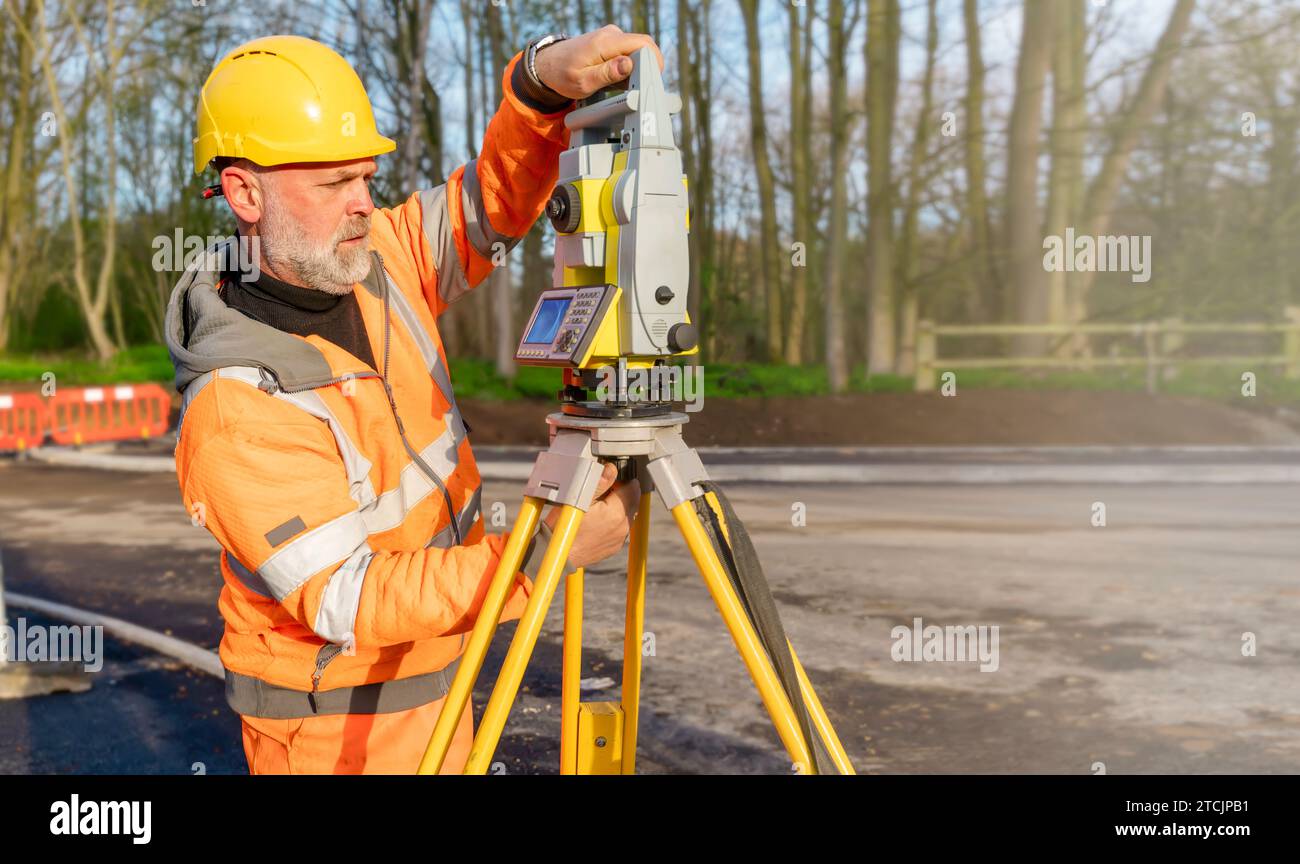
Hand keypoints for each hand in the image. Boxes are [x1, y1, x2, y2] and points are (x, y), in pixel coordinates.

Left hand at [534, 24, 665, 100]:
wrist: (547, 65)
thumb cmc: (562, 75)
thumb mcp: (583, 82)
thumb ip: (607, 74)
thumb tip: (628, 65)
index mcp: (605, 43)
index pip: (643, 44)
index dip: (655, 62)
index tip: (653, 81)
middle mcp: (611, 35)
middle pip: (643, 47)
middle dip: (648, 68)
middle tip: (642, 88)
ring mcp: (611, 37)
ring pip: (637, 52)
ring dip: (637, 70)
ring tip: (625, 87)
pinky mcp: (610, 43)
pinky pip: (628, 53)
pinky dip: (629, 69)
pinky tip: (619, 82)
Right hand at [544, 462, 640, 568]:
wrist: (559, 554)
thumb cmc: (563, 527)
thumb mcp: (578, 497)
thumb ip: (599, 482)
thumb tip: (611, 469)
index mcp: (616, 513)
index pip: (633, 488)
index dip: (623, 479)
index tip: (610, 479)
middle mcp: (623, 527)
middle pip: (633, 501)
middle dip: (622, 492)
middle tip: (602, 490)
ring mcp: (620, 538)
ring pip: (628, 514)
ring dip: (618, 506)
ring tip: (598, 505)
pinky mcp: (615, 546)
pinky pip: (621, 527)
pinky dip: (614, 520)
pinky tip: (597, 519)